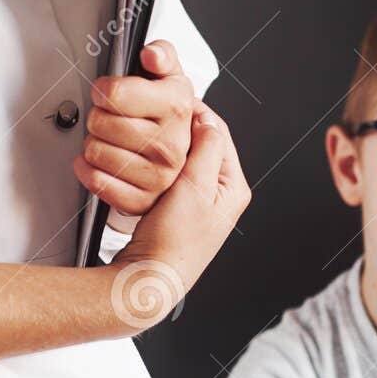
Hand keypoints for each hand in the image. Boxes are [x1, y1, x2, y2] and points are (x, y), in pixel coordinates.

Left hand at [74, 40, 193, 216]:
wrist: (184, 155)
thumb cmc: (168, 114)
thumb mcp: (171, 78)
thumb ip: (162, 55)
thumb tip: (151, 54)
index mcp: (177, 108)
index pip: (114, 94)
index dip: (103, 89)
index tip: (108, 92)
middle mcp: (171, 145)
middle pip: (99, 122)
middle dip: (98, 116)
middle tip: (111, 118)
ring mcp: (158, 176)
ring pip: (95, 151)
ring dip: (95, 143)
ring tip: (111, 139)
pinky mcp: (141, 200)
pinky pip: (97, 181)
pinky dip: (89, 169)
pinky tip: (101, 161)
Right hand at [109, 104, 250, 328]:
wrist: (148, 279)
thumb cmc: (175, 245)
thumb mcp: (195, 189)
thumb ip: (205, 151)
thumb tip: (207, 121)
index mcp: (232, 187)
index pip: (219, 134)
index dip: (197, 112)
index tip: (176, 98)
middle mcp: (219, 195)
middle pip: (201, 144)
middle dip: (180, 127)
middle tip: (159, 112)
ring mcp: (197, 203)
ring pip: (182, 158)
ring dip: (166, 144)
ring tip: (151, 132)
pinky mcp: (176, 210)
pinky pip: (167, 175)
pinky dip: (155, 164)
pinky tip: (144, 161)